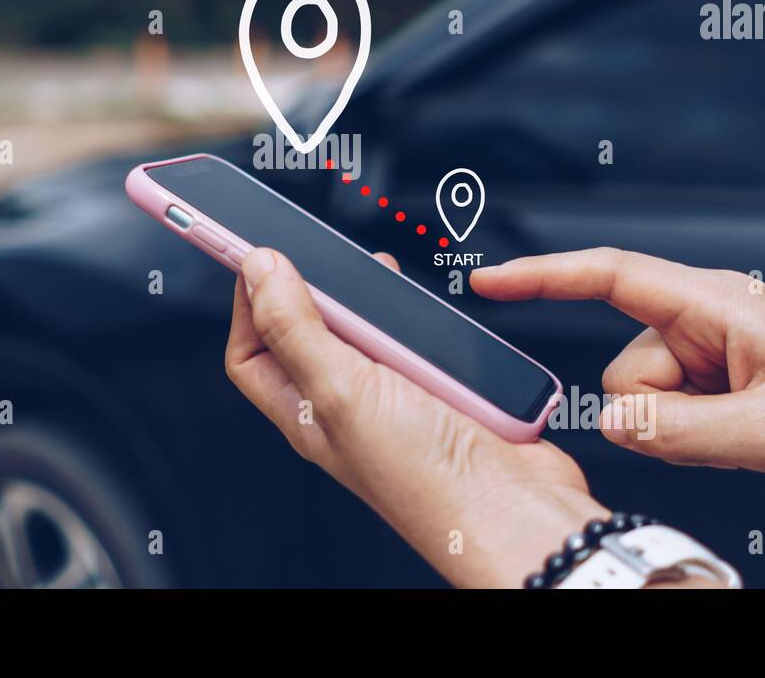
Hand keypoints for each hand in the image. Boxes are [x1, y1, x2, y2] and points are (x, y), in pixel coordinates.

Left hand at [226, 247, 603, 587]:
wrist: (514, 511)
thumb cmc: (423, 477)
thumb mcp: (340, 391)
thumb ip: (295, 327)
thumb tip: (257, 270)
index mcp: (304, 410)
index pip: (252, 349)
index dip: (250, 301)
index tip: (258, 253)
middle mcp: (344, 403)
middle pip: (311, 328)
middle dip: (322, 289)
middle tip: (334, 261)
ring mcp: (396, 394)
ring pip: (371, 329)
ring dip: (379, 305)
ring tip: (387, 286)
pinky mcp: (442, 385)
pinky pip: (423, 338)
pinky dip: (426, 322)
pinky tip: (432, 321)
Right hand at [472, 248, 764, 497]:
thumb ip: (678, 430)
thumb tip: (610, 422)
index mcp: (712, 301)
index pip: (608, 274)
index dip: (540, 275)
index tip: (489, 281)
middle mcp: (700, 315)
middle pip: (621, 364)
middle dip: (655, 410)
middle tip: (724, 427)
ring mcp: (703, 346)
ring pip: (638, 395)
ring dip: (677, 424)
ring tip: (743, 426)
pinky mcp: (708, 374)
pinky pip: (662, 410)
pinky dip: (688, 429)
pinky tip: (738, 428)